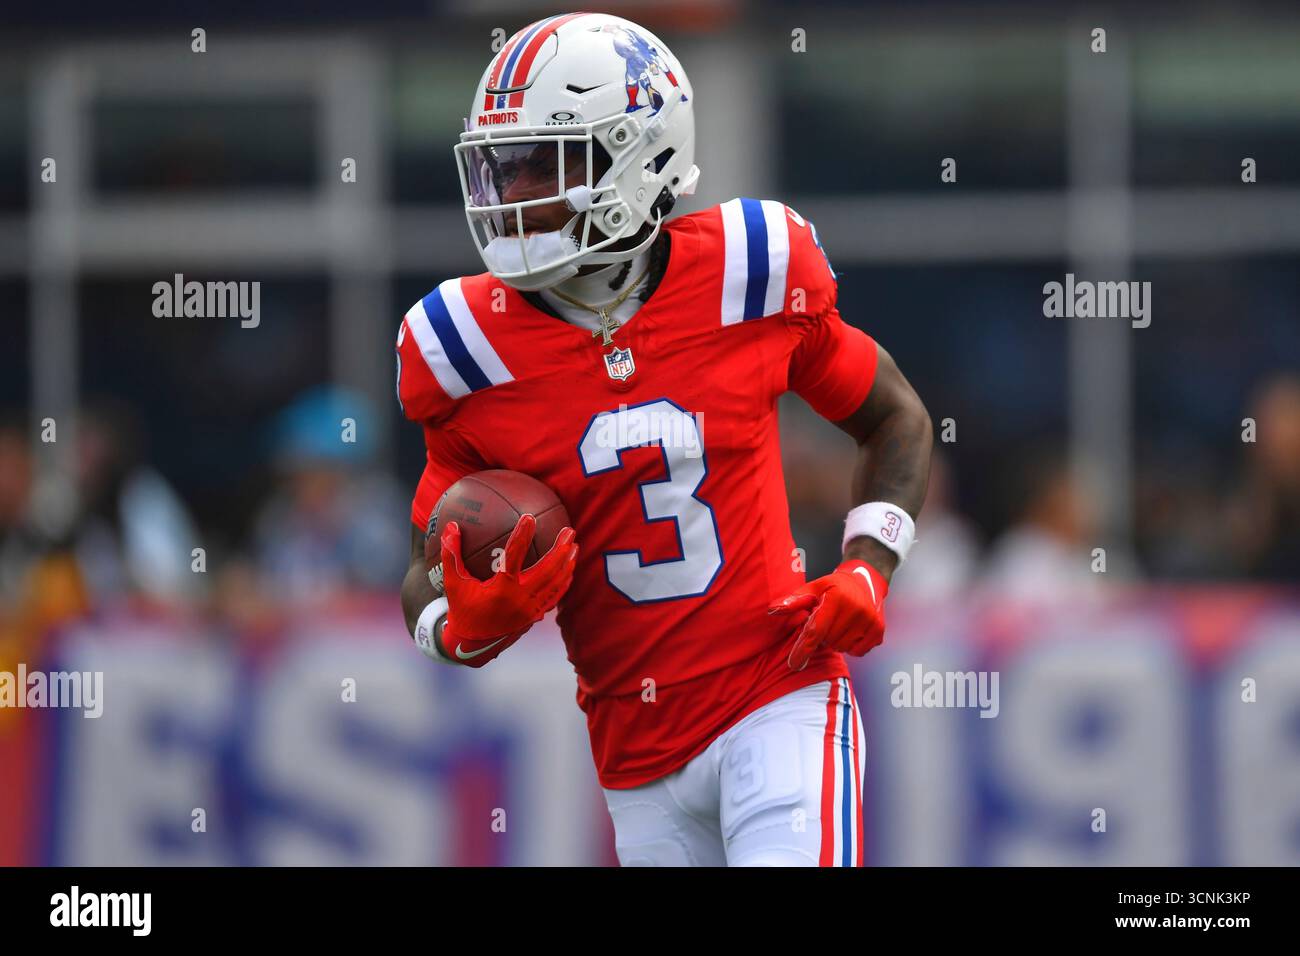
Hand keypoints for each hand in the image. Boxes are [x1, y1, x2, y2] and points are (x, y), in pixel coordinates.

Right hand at [438, 514, 577, 666]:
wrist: (471, 644)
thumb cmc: (462, 608)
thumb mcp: (453, 583)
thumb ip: (451, 555)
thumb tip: (451, 526)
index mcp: (500, 590)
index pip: (514, 556)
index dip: (522, 535)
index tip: (530, 517)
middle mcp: (519, 600)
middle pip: (547, 571)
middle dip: (561, 550)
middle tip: (570, 531)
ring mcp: (530, 610)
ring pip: (555, 584)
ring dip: (567, 564)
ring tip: (575, 546)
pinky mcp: (534, 616)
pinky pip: (554, 597)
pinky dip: (563, 582)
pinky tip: (569, 569)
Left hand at [769, 559, 887, 670]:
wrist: (865, 581)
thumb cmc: (834, 587)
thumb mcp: (813, 588)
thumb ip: (793, 600)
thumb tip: (773, 610)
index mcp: (837, 598)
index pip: (816, 631)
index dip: (803, 649)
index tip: (794, 664)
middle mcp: (856, 610)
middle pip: (828, 642)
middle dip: (822, 636)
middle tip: (827, 621)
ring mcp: (869, 621)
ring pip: (842, 648)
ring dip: (835, 641)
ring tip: (839, 624)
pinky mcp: (878, 631)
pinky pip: (857, 652)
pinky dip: (851, 645)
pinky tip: (851, 630)